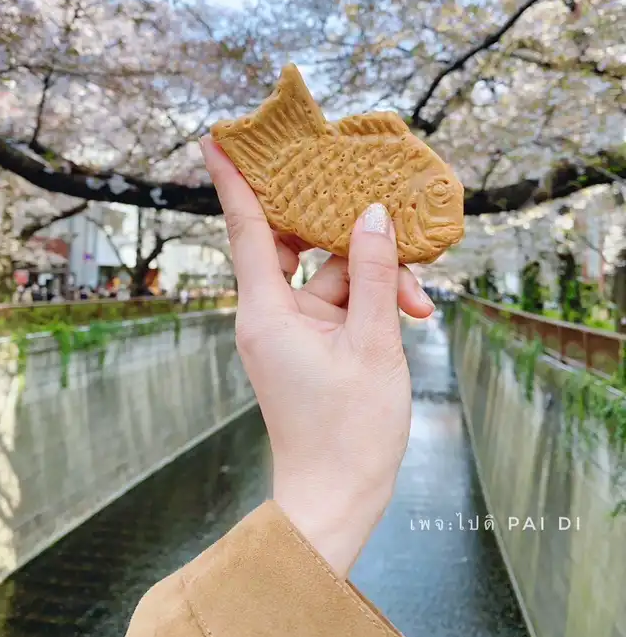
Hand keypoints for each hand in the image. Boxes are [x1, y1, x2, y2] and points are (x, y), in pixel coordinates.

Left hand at [202, 137, 434, 576]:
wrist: (338, 496)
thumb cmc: (348, 431)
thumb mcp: (373, 343)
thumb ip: (372, 273)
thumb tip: (373, 216)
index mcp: (267, 311)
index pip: (247, 230)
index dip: (233, 181)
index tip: (216, 140)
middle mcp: (270, 312)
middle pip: (299, 243)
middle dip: (348, 233)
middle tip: (380, 207)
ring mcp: (290, 326)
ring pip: (331, 273)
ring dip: (375, 278)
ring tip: (420, 299)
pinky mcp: (309, 339)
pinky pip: (339, 299)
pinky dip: (371, 300)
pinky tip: (411, 309)